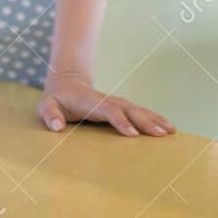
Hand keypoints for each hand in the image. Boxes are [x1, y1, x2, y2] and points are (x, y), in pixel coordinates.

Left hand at [37, 70, 173, 136]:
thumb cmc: (56, 99)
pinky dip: (154, 118)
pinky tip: (166, 126)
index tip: (132, 134)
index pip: (109, 111)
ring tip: (170, 131)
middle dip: (146, 121)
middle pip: (129, 109)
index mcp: (91, 102)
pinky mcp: (121, 106)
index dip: (120, 121)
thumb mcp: (46, 105)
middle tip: (162, 134)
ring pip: (138, 109)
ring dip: (154, 119)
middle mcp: (107, 101)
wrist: (67, 82)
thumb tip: (57, 126)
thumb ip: (50, 114)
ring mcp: (116, 102)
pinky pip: (140, 111)